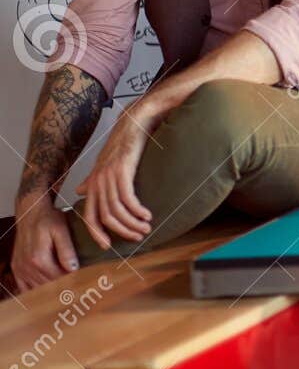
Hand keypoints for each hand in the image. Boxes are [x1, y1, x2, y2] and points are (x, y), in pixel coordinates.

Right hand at [10, 196, 78, 291]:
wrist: (30, 213)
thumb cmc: (48, 219)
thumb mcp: (61, 230)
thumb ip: (66, 250)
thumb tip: (73, 269)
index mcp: (38, 258)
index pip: (58, 279)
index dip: (72, 283)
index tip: (84, 284)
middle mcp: (26, 267)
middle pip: (48, 286)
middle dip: (64, 288)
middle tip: (79, 289)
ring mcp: (20, 269)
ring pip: (37, 289)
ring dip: (51, 291)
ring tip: (68, 289)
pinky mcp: (16, 269)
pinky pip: (25, 287)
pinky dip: (37, 290)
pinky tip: (49, 290)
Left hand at [76, 106, 155, 249]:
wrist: (135, 122)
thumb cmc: (123, 143)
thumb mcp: (104, 164)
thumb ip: (92, 179)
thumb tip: (81, 191)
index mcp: (92, 184)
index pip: (89, 216)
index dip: (96, 234)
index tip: (108, 246)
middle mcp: (97, 182)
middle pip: (104, 217)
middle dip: (121, 231)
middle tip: (137, 237)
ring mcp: (108, 177)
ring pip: (116, 211)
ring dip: (132, 223)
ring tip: (146, 227)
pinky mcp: (122, 171)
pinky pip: (127, 199)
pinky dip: (137, 211)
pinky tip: (147, 214)